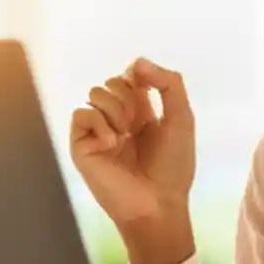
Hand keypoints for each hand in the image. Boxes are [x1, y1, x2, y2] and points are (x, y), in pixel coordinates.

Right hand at [70, 57, 196, 263]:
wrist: (157, 203)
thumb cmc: (174, 167)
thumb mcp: (182, 118)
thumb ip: (169, 84)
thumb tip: (138, 60)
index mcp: (141, 113)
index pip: (131, 77)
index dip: (138, 75)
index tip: (147, 86)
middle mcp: (117, 120)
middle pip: (112, 81)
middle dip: (127, 94)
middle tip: (137, 122)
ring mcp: (98, 133)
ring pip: (95, 92)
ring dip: (114, 108)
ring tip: (125, 135)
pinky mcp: (82, 146)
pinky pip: (81, 114)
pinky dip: (99, 123)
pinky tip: (112, 143)